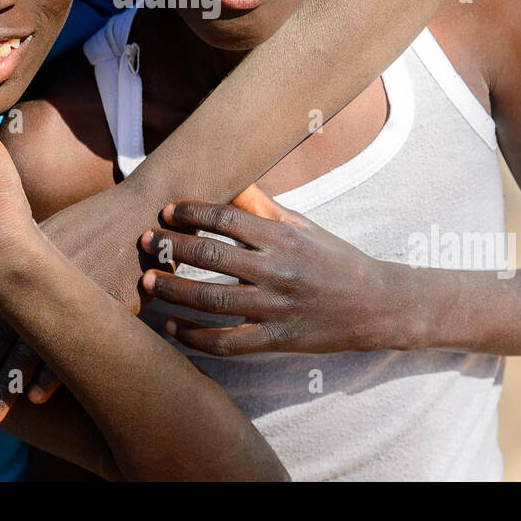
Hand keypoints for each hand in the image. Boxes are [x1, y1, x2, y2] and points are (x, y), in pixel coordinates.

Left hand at [0, 185, 158, 422]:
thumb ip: (22, 261)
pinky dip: (51, 373)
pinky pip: (74, 345)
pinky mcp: (104, 305)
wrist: (143, 211)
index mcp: (24, 259)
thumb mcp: (51, 234)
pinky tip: (35, 397)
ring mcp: (73, 291)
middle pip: (0, 331)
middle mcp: (41, 276)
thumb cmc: (95, 225)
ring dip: (7, 383)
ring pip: (31, 345)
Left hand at [140, 184, 414, 355]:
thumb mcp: (302, 225)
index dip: (192, 212)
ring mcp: (276, 308)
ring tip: (147, 283)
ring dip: (175, 291)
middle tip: (145, 242)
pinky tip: (172, 327)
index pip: (227, 218)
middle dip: (172, 248)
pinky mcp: (277, 341)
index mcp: (283, 237)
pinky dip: (195, 337)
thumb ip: (263, 205)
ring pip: (213, 301)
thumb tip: (231, 178)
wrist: (375, 305)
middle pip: (212, 257)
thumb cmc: (333, 258)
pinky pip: (228, 343)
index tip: (167, 211)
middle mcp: (278, 271)